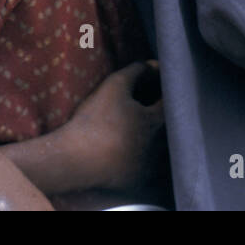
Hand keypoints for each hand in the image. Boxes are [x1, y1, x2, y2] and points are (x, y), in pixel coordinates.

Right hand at [57, 61, 165, 191]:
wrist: (75, 158)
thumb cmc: (95, 119)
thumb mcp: (115, 86)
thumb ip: (137, 71)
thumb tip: (153, 64)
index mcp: (155, 121)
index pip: (169, 101)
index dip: (162, 90)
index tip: (154, 84)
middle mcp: (158, 145)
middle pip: (167, 126)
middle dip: (160, 114)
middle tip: (146, 105)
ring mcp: (149, 165)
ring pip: (160, 149)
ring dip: (154, 137)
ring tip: (136, 128)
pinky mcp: (137, 181)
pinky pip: (148, 167)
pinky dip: (143, 157)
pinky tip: (127, 150)